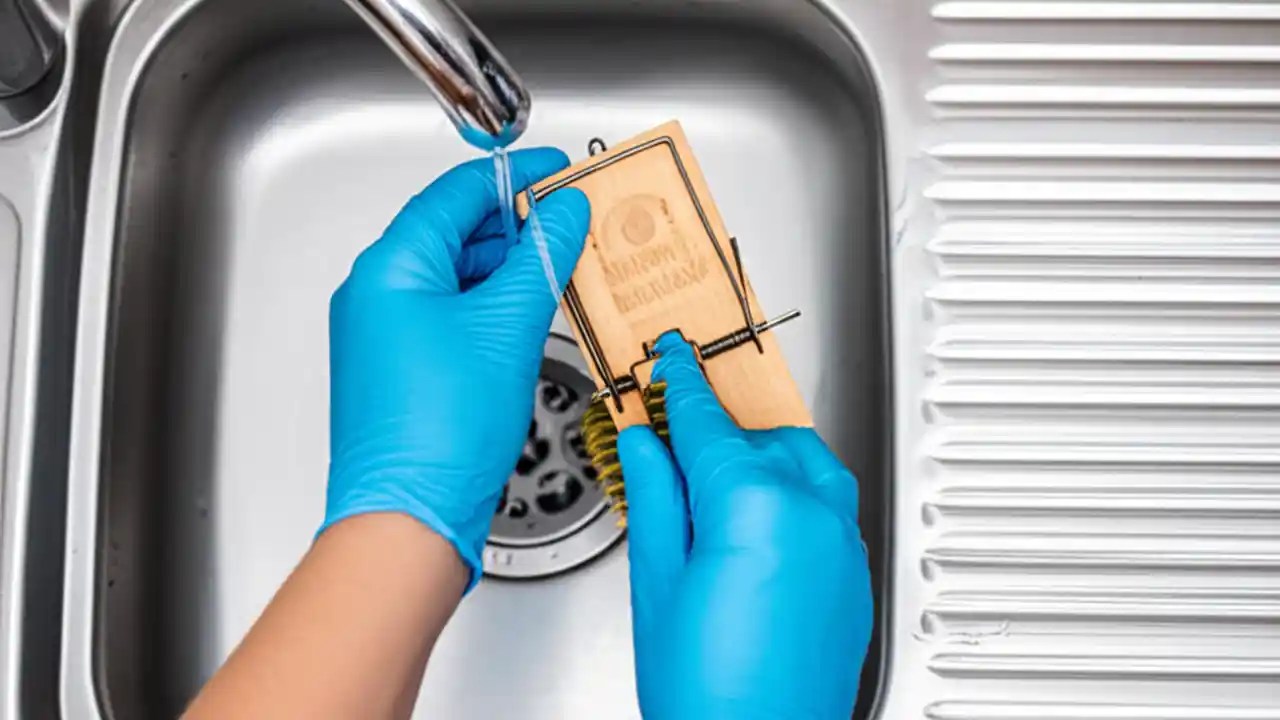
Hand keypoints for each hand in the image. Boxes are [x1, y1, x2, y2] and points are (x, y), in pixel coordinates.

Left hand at [321, 148, 589, 589]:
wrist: (407, 520)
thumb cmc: (440, 433)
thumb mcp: (508, 327)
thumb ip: (542, 257)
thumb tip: (564, 210)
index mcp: (390, 267)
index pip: (455, 193)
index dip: (512, 174)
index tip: (555, 168)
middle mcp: (376, 295)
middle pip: (452, 232)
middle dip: (514, 225)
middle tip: (569, 222)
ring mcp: (384, 335)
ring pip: (453, 277)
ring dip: (506, 269)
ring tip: (558, 270)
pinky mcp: (401, 372)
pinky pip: (450, 317)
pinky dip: (491, 308)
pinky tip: (527, 319)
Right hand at [619, 334, 872, 717]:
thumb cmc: (704, 689)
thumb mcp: (656, 581)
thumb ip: (655, 496)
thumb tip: (645, 441)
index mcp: (754, 503)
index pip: (707, 419)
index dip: (680, 384)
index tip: (672, 357)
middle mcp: (812, 510)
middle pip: (760, 435)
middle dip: (717, 434)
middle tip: (671, 450)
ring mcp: (842, 541)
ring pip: (804, 462)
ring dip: (760, 459)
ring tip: (713, 491)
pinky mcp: (854, 571)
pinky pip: (825, 504)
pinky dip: (789, 497)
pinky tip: (751, 531)